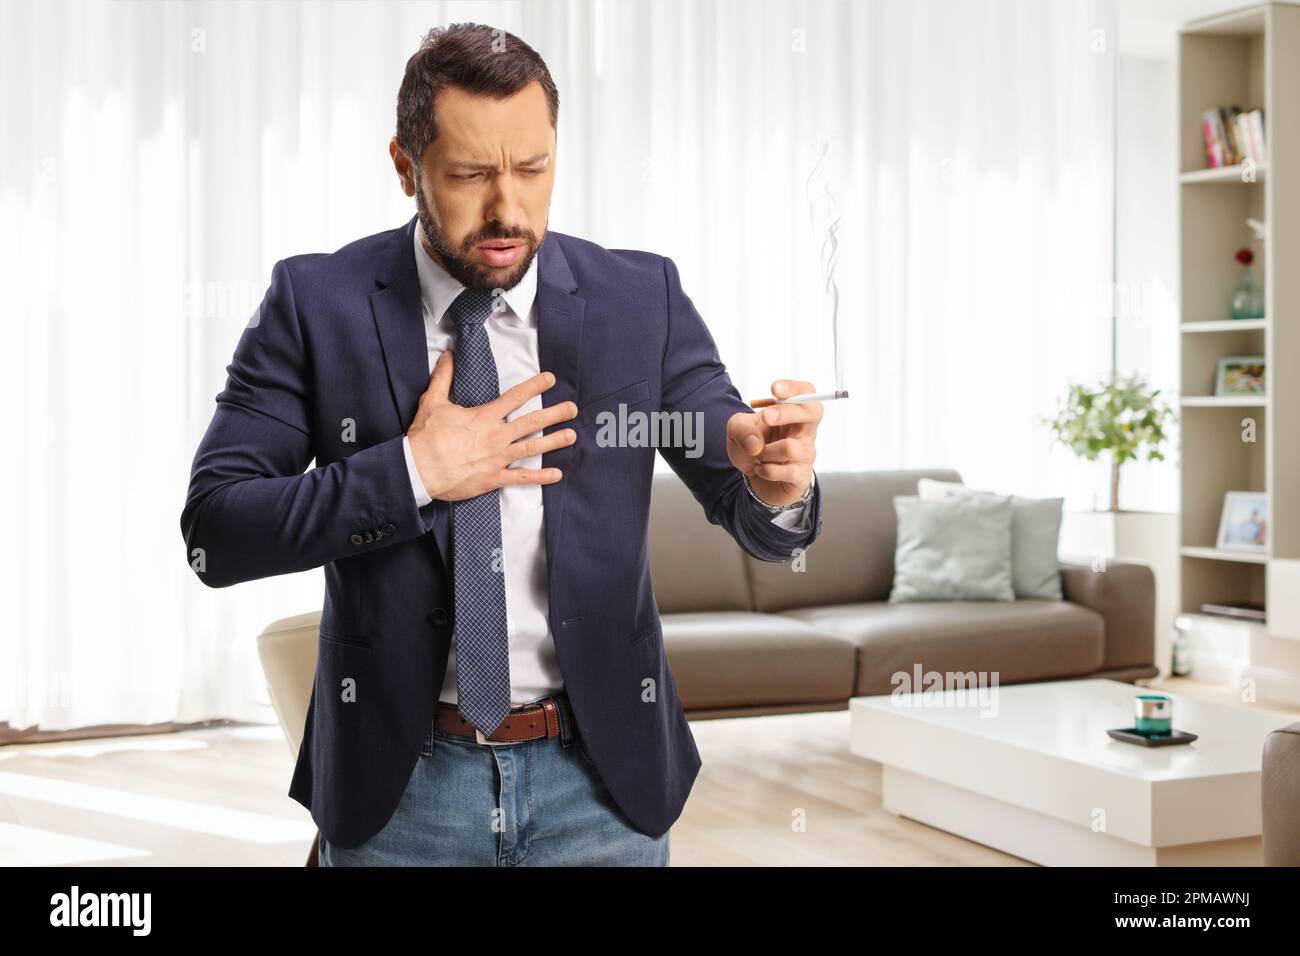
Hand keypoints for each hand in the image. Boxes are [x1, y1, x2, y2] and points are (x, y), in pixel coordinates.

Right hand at [406, 350, 578, 500]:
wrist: (418, 470)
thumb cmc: (425, 438)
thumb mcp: (433, 402)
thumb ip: (443, 377)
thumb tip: (448, 355)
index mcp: (484, 416)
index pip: (516, 396)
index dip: (535, 385)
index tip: (551, 379)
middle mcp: (496, 436)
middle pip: (533, 422)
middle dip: (555, 414)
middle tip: (572, 409)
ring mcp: (498, 458)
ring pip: (533, 448)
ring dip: (555, 441)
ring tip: (572, 435)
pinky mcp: (494, 478)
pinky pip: (521, 478)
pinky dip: (540, 477)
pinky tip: (556, 474)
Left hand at [726, 379, 820, 505]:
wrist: (753, 478)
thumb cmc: (752, 447)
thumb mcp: (737, 430)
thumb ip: (741, 428)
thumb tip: (756, 443)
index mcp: (793, 412)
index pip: (807, 392)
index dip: (794, 388)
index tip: (774, 389)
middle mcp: (805, 431)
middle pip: (813, 412)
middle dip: (787, 413)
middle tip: (766, 417)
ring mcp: (806, 453)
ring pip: (790, 448)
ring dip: (766, 452)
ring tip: (759, 455)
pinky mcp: (802, 475)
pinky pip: (786, 471)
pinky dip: (766, 470)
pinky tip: (761, 469)